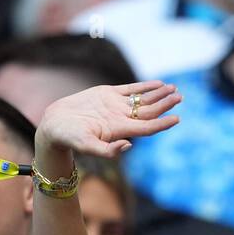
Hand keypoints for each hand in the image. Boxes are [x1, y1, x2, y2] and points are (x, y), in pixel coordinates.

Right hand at [35, 81, 181, 158]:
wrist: (55, 123)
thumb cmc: (69, 138)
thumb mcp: (87, 146)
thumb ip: (107, 151)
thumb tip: (129, 146)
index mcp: (119, 130)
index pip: (147, 127)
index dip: (162, 123)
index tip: (177, 118)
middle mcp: (121, 118)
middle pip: (149, 112)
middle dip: (165, 104)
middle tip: (179, 97)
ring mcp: (116, 106)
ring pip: (143, 100)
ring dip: (159, 95)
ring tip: (174, 89)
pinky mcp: (108, 95)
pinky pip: (131, 89)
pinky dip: (145, 86)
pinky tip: (158, 83)